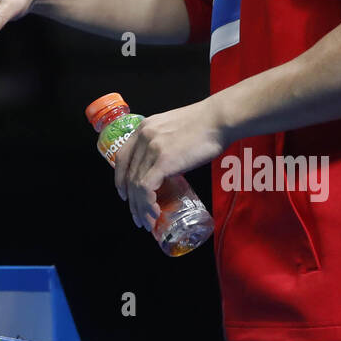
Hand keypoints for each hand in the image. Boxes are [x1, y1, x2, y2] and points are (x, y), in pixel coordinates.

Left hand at [113, 100, 227, 231]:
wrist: (219, 119)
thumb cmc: (205, 125)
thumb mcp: (174, 130)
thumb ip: (164, 144)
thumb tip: (166, 167)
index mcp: (143, 128)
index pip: (122, 158)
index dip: (120, 179)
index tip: (125, 195)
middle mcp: (142, 137)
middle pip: (128, 174)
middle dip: (131, 200)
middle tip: (138, 217)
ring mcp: (151, 148)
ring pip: (136, 184)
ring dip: (140, 207)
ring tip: (148, 222)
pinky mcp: (163, 160)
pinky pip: (146, 187)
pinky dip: (147, 203)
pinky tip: (154, 212)